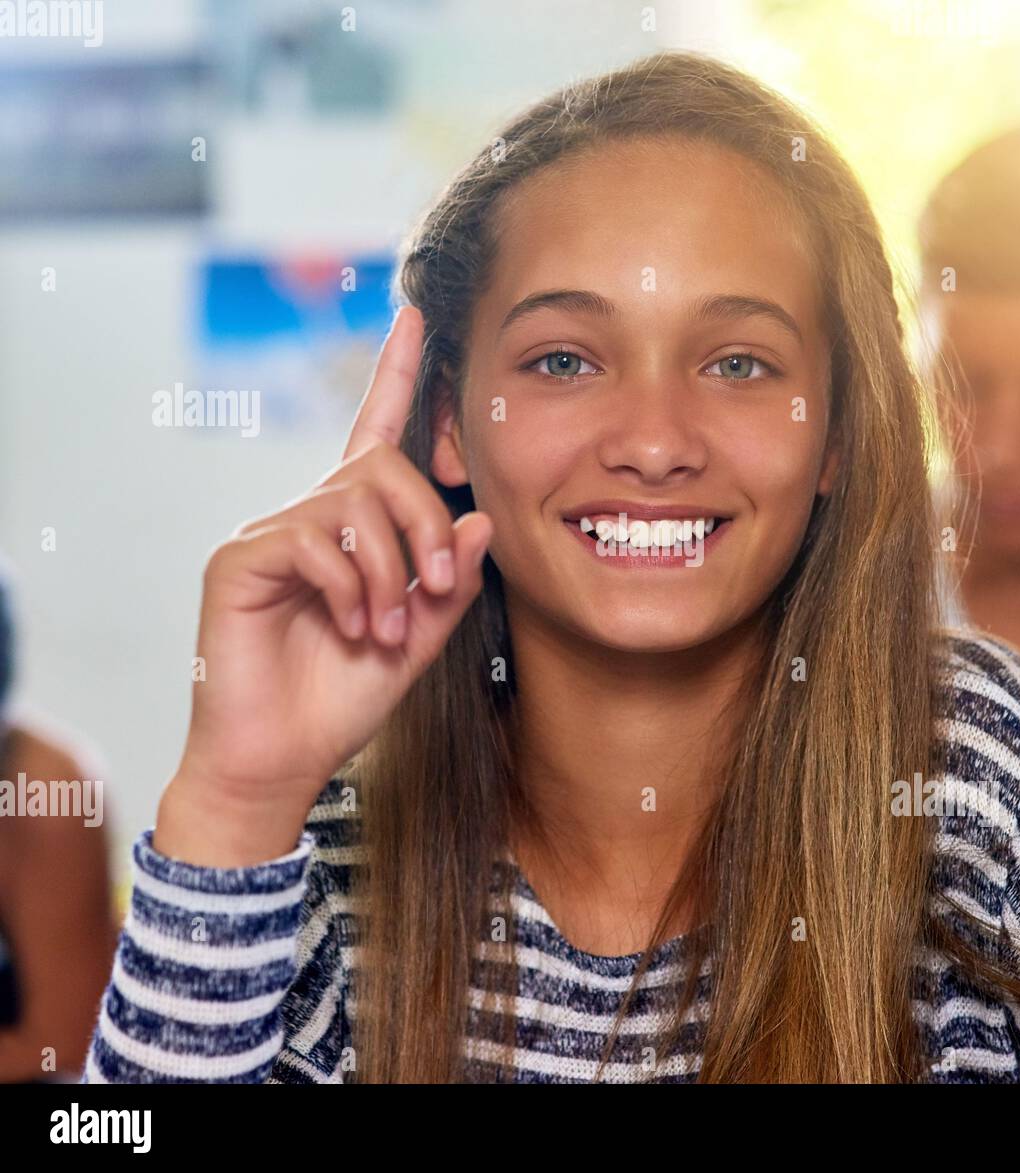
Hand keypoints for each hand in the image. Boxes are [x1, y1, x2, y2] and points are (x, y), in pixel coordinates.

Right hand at [157, 306, 492, 864]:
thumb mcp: (420, 638)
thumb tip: (480, 524)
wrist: (284, 757)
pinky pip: (312, 539)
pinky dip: (348, 587)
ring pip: (353, 504)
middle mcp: (312, 515)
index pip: (377, 432)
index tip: (418, 312)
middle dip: (425, 527)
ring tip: (384, 631)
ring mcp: (272, 531)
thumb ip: (449, 583)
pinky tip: (350, 627)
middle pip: (384, 468)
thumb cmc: (346, 694)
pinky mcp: (241, 557)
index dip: (397, 373)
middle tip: (432, 591)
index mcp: (356, 527)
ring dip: (389, 574)